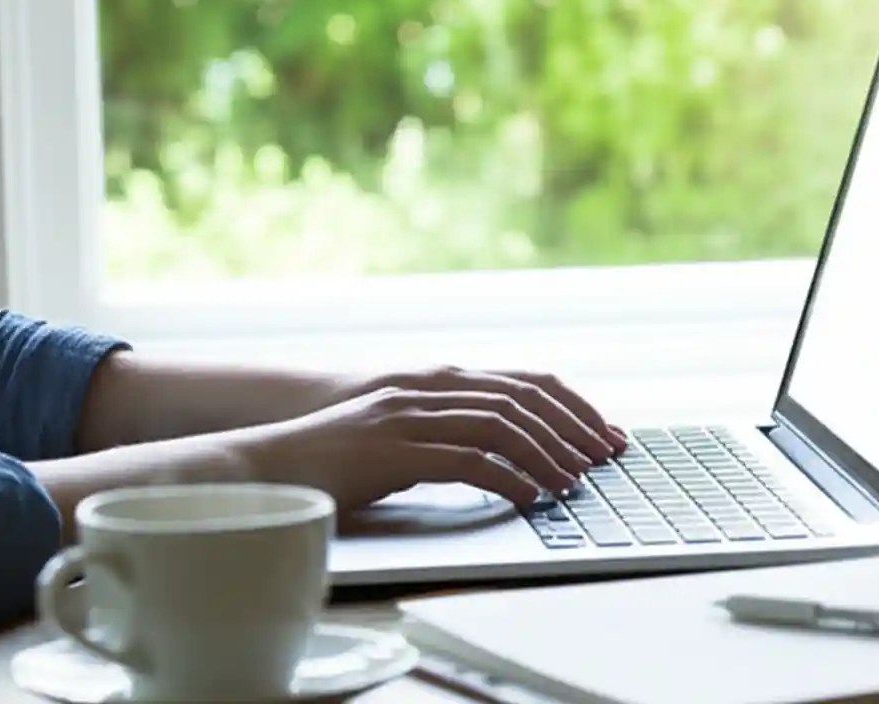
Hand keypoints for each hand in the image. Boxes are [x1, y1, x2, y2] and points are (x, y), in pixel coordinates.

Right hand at [248, 367, 627, 510]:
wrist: (270, 460)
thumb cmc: (338, 454)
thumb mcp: (403, 430)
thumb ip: (450, 431)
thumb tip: (508, 456)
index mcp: (437, 380)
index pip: (525, 381)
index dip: (573, 405)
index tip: (607, 432)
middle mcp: (428, 388)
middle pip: (522, 399)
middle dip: (573, 428)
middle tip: (608, 458)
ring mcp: (409, 416)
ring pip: (500, 426)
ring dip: (547, 455)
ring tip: (576, 483)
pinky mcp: (393, 451)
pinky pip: (466, 462)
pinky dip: (508, 479)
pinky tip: (531, 499)